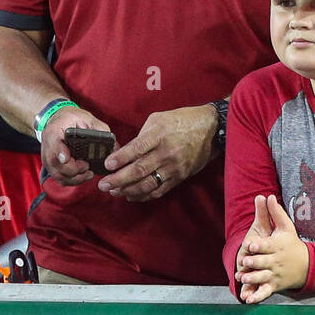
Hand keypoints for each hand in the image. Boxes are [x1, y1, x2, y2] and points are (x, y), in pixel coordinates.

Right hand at [41, 107, 110, 186]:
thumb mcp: (87, 118)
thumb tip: (115, 146)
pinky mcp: (51, 166)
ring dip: (74, 178)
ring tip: (88, 173)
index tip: (68, 158)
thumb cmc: (72, 118)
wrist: (58, 119)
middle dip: (74, 170)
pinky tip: (82, 176)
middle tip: (87, 167)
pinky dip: (71, 180)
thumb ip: (100, 130)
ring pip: (58, 174)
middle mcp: (48, 147)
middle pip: (56, 164)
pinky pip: (59, 178)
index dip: (61, 154)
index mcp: (54, 131)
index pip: (54, 145)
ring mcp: (47, 158)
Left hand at [98, 104, 215, 201]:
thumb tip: (125, 151)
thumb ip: (142, 135)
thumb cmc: (182, 120)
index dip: (120, 158)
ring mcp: (173, 167)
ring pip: (147, 184)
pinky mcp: (179, 177)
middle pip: (139, 170)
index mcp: (160, 134)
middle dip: (118, 179)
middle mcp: (166, 152)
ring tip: (114, 191)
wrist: (211, 129)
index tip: (107, 164)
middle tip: (103, 185)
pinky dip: (143, 196)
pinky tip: (131, 195)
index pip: (137, 148)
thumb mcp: (160, 118)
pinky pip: (159, 190)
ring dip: (128, 190)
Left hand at [237, 195, 308, 302]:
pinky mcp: (273, 285)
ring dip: (252, 279)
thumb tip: (268, 196)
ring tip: (242, 278)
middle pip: (263, 263)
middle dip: (254, 263)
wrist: (305, 265)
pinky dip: (257, 297)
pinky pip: (265, 293)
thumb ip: (276, 213)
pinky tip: (248, 299)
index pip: (267, 246)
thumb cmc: (291, 243)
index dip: (258, 245)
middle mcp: (275, 261)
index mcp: (277, 246)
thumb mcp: (286, 227)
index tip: (250, 244)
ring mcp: (274, 274)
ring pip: (262, 278)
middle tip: (244, 261)